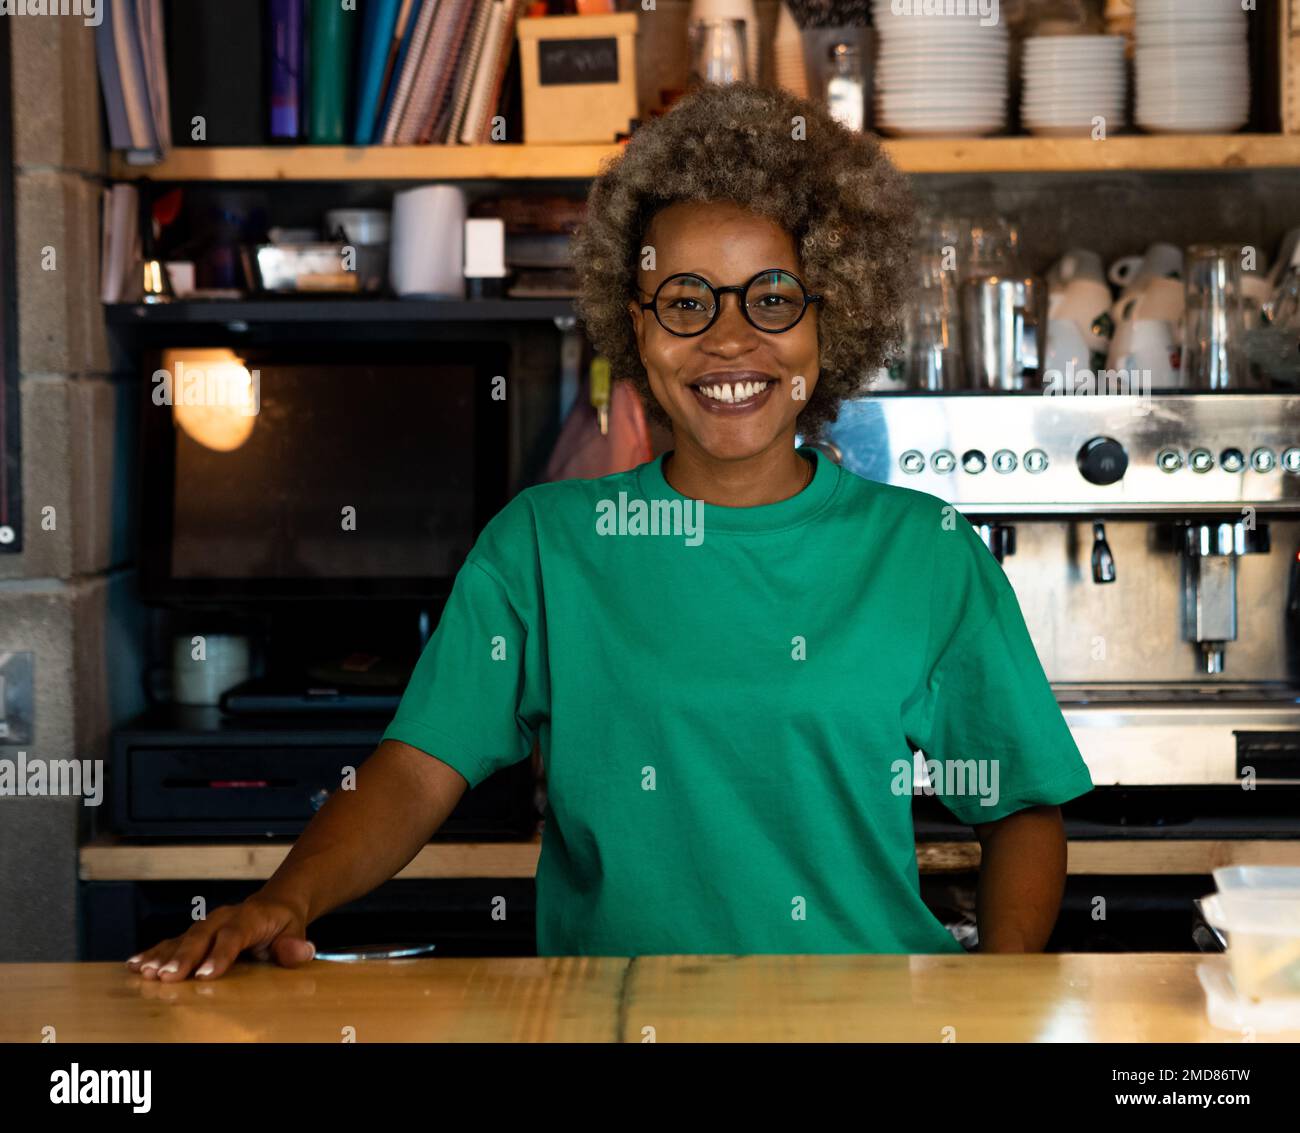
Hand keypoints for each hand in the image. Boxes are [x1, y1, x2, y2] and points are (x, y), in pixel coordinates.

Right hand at [124, 895, 314, 981]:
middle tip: (166, 977)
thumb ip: (295, 943)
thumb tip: (302, 952)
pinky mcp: (194, 935)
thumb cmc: (284, 922)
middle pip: (201, 936)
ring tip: (144, 973)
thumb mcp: (297, 929)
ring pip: (181, 939)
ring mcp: (206, 925)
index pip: (234, 935)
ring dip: (162, 956)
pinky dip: (152, 953)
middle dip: (182, 957)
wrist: (275, 904)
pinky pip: (170, 943)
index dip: (220, 954)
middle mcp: (224, 918)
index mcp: (250, 917)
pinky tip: (134, 965)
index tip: (205, 975)